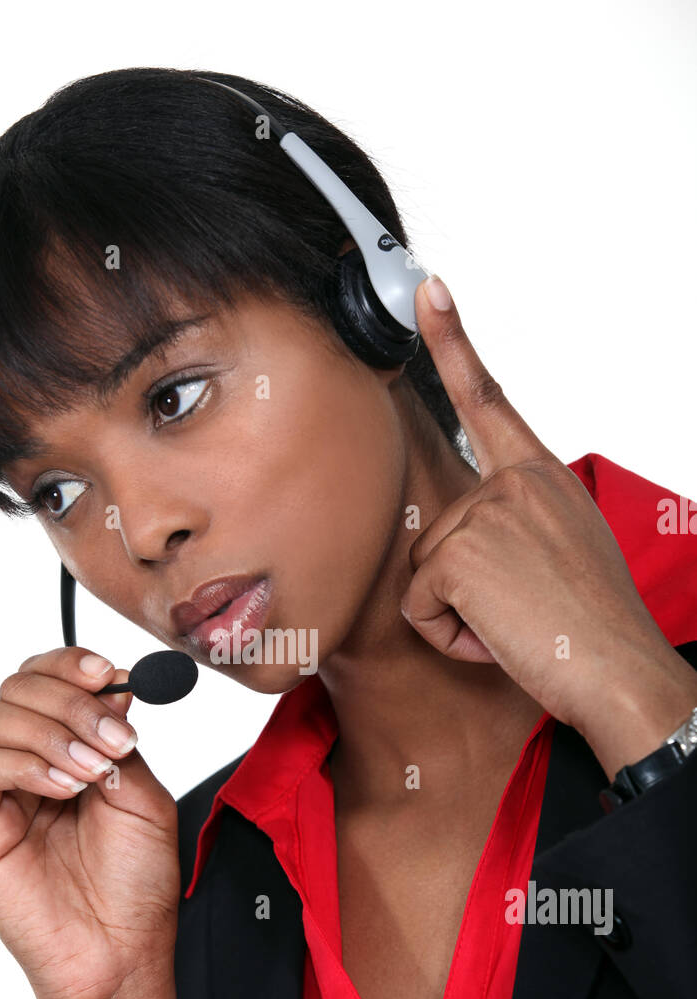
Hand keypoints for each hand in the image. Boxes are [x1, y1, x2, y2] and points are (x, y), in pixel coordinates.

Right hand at [0, 647, 180, 998]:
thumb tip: (110, 686)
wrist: (122, 952)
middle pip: (16, 687)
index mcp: (67, 747)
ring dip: (48, 731)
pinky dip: (26, 763)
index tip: (111, 673)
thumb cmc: (136, 884)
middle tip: (113, 735)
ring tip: (90, 771)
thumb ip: (117, 737)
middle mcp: (26, 763)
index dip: (72, 665)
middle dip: (70, 700)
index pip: (47, 679)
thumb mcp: (143, 795)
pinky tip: (65, 789)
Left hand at [401, 276, 696, 775]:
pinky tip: (499, 638)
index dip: (453, 341)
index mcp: (542, 477)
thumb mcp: (564, 550)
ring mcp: (487, 512)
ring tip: (516, 624)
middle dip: (461, 587)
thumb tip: (470, 537)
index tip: (429, 288)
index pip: (490, 399)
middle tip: (525, 610)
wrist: (621, 670)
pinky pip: (418, 605)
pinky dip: (448, 637)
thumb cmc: (594, 625)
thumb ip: (517, 524)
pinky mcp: (460, 553)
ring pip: (424, 573)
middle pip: (436, 533)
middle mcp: (514, 483)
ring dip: (456, 614)